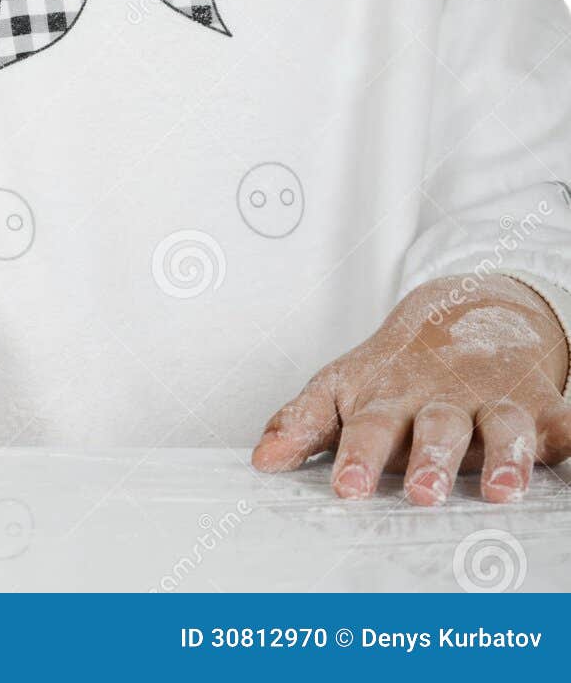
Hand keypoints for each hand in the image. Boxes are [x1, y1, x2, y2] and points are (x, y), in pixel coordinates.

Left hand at [251, 274, 570, 503]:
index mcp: (389, 396)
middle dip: (431, 460)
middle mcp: (441, 397)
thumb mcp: (345, 385)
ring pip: (501, 426)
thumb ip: (305, 421)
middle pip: (436, 427)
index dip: (358, 457)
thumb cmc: (397, 367)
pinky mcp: (539, 403)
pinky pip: (562, 422)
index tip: (346, 487)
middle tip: (424, 493)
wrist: (464, 309)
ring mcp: (492, 399)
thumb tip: (262, 460)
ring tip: (501, 490)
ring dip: (503, 456)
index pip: (369, 428)